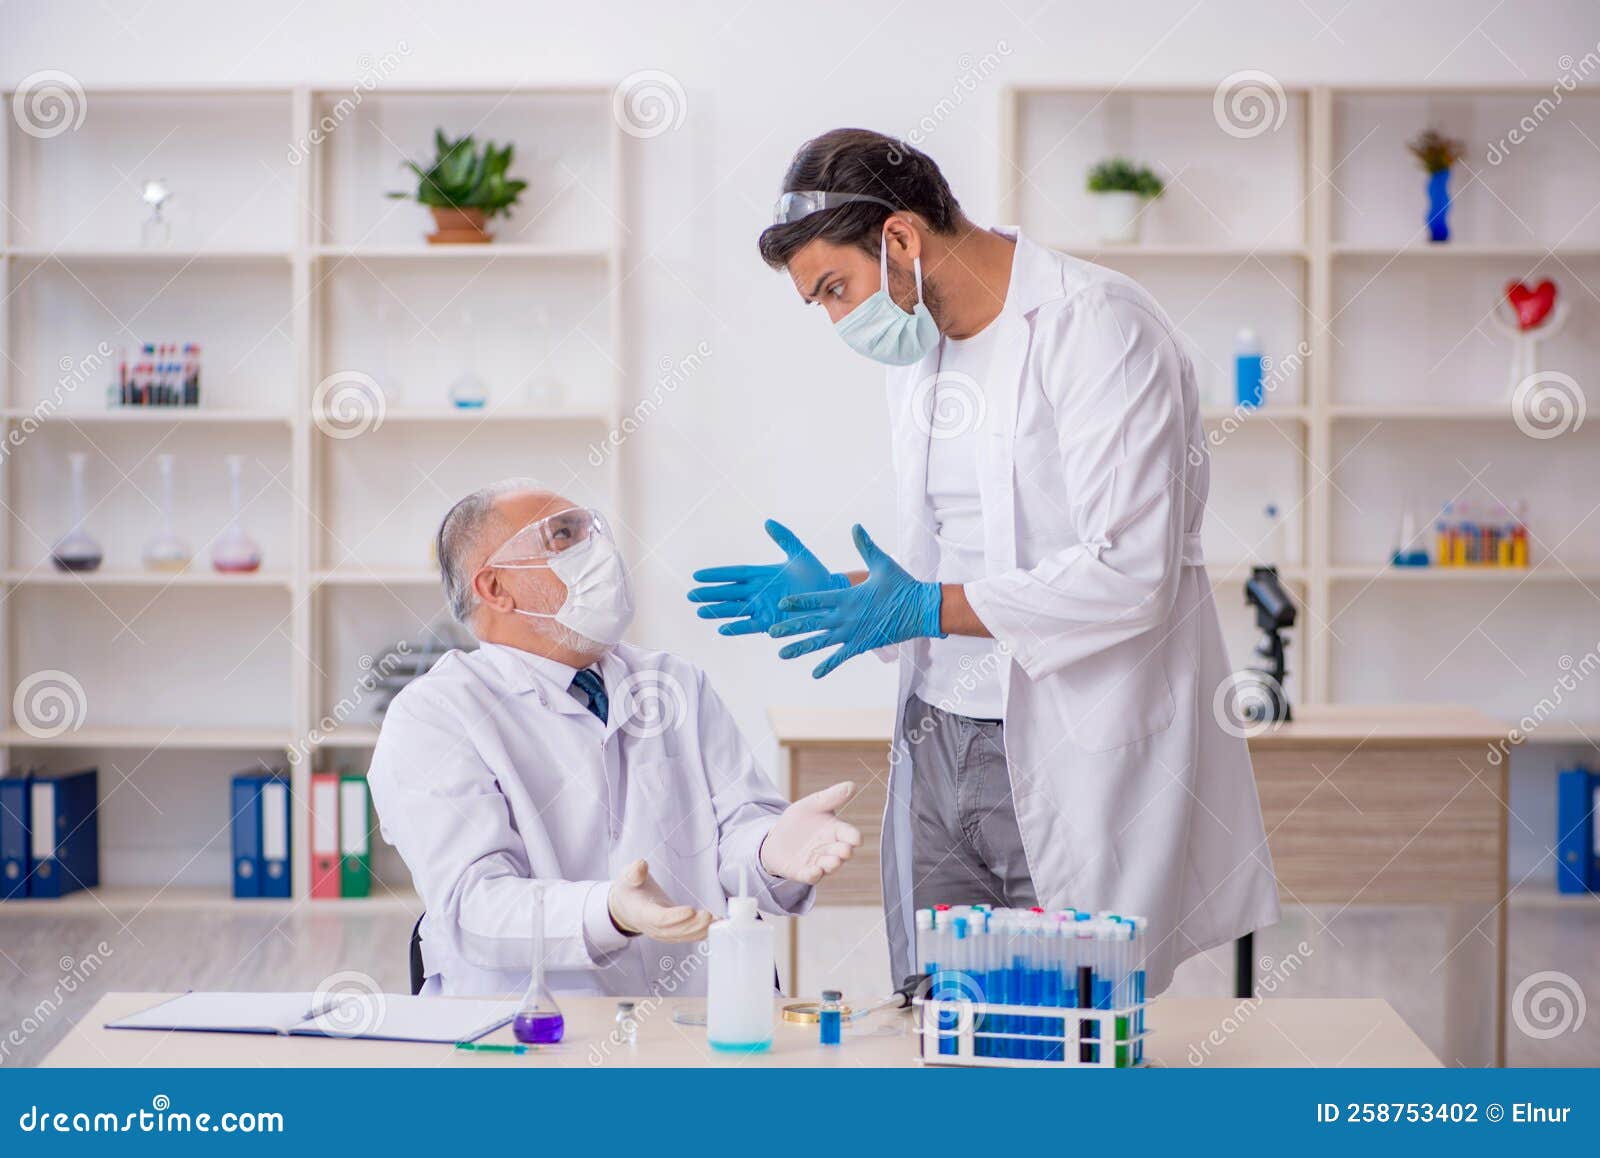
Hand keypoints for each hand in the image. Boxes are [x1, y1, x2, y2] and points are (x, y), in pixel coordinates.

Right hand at [607, 859, 714, 942]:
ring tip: (718, 921)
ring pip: (684, 936)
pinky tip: (718, 924)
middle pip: (675, 931)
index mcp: (643, 913)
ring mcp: (665, 933)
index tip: (690, 910)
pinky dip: (704, 931)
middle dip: (693, 925)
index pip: (660, 919)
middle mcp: (654, 928)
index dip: (675, 917)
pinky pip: (690, 935)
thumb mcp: (627, 877)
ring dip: (702, 930)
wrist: (626, 908)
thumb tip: (640, 865)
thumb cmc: (629, 891)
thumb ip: (634, 872)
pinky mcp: (674, 932)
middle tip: (709, 916)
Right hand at [688, 519, 847, 635]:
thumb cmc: (816, 575)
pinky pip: (750, 625)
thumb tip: (768, 522)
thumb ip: (784, 538)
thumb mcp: (799, 553)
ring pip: (735, 610)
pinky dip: (737, 627)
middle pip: (729, 593)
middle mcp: (758, 592)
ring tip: (699, 611)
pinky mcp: (771, 622)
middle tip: (690, 595)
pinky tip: (722, 628)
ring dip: (718, 611)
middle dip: (710, 594)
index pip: (734, 574)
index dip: (717, 575)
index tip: (697, 575)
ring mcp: (763, 608)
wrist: (831, 596)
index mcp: (762, 574)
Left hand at [759, 781, 862, 884]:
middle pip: (843, 852)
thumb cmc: (801, 820)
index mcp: (836, 831)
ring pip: (830, 866)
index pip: (850, 835)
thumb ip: (831, 797)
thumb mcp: (813, 805)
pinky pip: (811, 876)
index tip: (856, 839)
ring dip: (833, 864)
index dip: (854, 837)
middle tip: (845, 850)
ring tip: (833, 861)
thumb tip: (851, 785)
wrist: (777, 837)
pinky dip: (814, 875)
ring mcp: (818, 862)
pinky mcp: (803, 872)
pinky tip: (814, 871)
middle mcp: (830, 848)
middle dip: (845, 852)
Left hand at [769, 525, 943, 677]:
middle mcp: (847, 616)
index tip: (781, 604)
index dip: (799, 602)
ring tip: (782, 654)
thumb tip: (855, 526)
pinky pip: (841, 657)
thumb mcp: (882, 564)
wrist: (921, 610)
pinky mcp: (862, 645)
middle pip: (813, 623)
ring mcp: (853, 633)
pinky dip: (828, 665)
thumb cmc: (902, 585)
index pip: (817, 599)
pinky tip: (814, 673)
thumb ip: (865, 546)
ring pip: (822, 643)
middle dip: (790, 628)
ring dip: (801, 648)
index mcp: (849, 596)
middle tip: (770, 632)